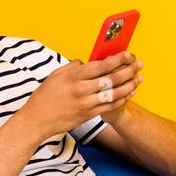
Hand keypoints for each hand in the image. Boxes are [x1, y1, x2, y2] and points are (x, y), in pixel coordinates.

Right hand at [19, 51, 141, 145]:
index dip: (118, 59)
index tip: (128, 54)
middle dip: (128, 70)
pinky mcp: (88, 115)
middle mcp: (81, 89)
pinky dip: (122, 99)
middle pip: (111, 79)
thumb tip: (87, 62)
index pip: (101, 65)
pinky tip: (129, 93)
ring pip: (114, 93)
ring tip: (138, 79)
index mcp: (73, 76)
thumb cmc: (44, 97)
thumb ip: (73, 67)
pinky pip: (110, 106)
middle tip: (138, 65)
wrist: (37, 120)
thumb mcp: (55, 76)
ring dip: (129, 85)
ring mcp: (86, 104)